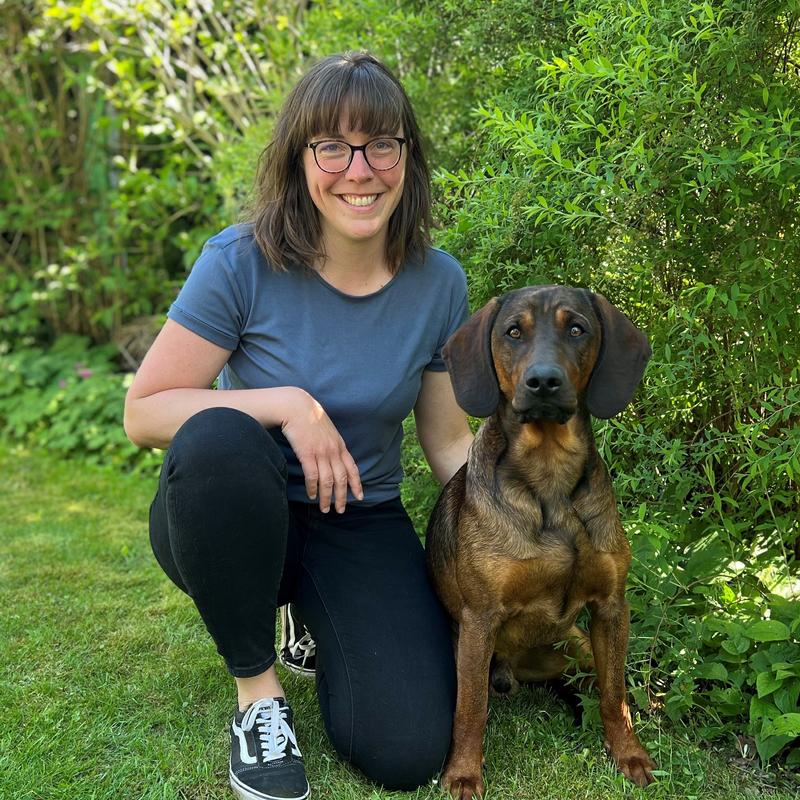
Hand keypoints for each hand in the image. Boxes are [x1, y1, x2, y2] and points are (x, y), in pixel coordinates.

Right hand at [281, 390, 362, 512]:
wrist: (296, 407)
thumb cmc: (309, 417)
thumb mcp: (327, 430)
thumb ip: (332, 444)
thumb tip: (333, 457)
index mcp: (340, 445)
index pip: (352, 468)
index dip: (357, 484)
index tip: (360, 497)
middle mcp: (333, 451)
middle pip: (341, 479)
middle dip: (342, 497)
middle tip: (340, 510)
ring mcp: (321, 453)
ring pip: (328, 481)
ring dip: (326, 497)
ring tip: (325, 509)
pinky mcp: (307, 454)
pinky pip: (312, 476)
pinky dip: (312, 488)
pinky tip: (311, 495)